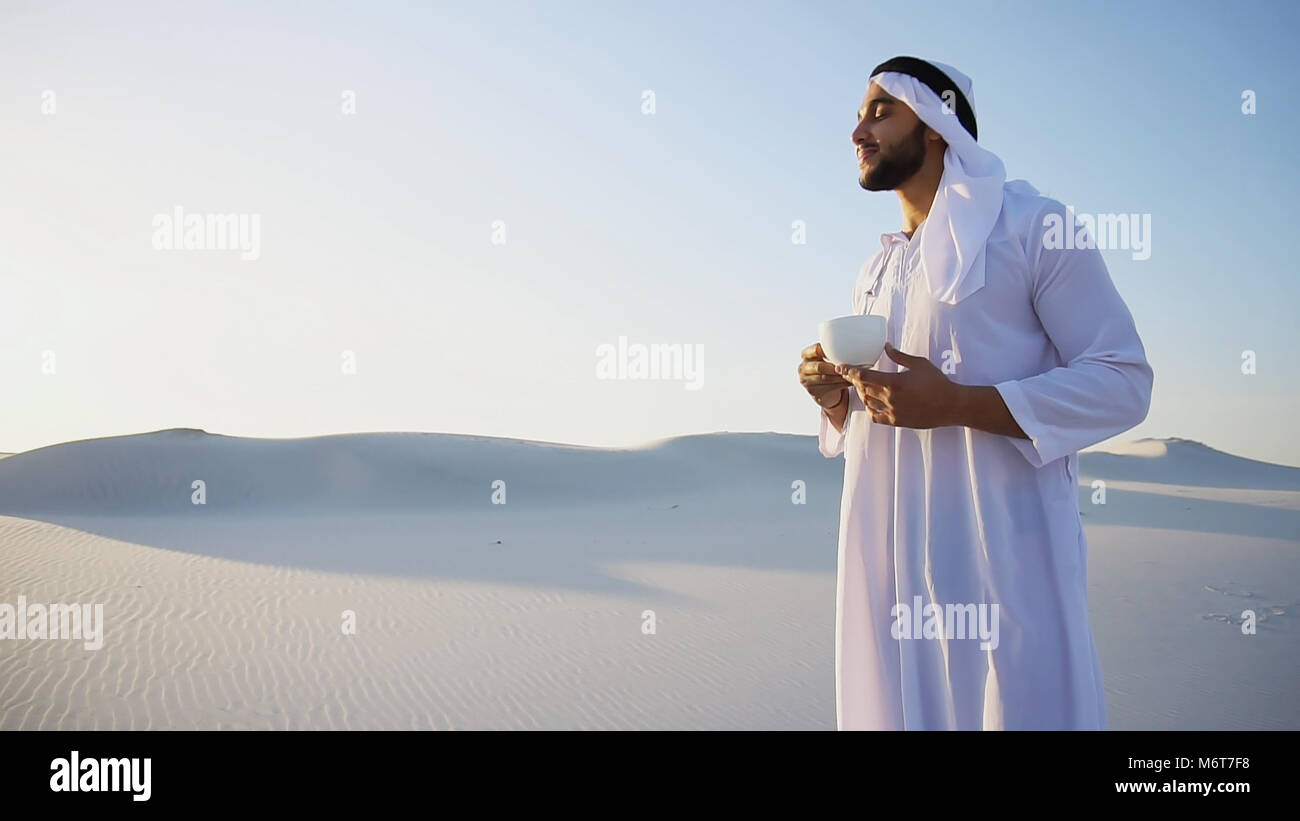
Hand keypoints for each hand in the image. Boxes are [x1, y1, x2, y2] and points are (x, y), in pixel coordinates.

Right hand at [798, 342, 849, 407]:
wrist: (827, 390)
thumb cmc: (830, 370)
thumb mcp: (828, 358)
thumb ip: (832, 352)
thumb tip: (850, 345)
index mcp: (806, 355)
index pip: (816, 349)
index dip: (829, 351)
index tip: (841, 353)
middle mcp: (803, 368)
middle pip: (820, 367)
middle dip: (835, 368)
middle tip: (847, 367)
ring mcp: (806, 381)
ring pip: (825, 378)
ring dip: (839, 376)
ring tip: (851, 375)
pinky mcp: (813, 392)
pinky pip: (828, 387)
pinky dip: (840, 384)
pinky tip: (848, 382)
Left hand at [835, 342, 961, 428]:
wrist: (951, 405)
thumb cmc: (937, 382)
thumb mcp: (919, 364)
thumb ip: (899, 356)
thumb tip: (886, 346)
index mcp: (893, 383)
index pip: (863, 376)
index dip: (849, 371)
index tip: (841, 367)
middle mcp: (890, 399)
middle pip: (862, 389)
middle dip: (855, 381)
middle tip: (853, 374)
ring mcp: (892, 412)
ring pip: (867, 402)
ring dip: (863, 394)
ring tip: (864, 386)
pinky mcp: (897, 422)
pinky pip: (875, 417)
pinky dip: (870, 409)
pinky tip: (873, 403)